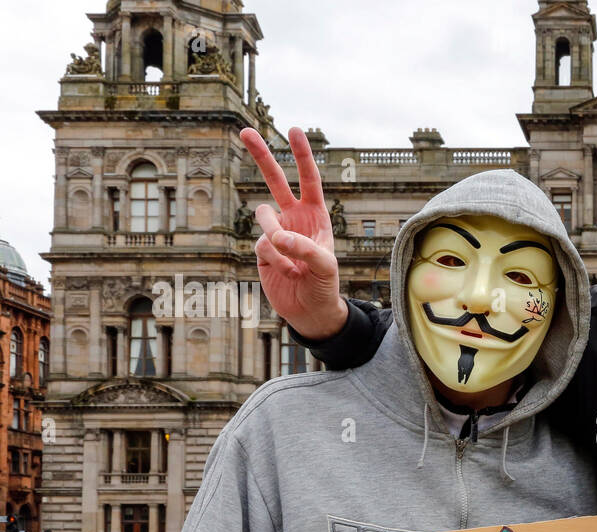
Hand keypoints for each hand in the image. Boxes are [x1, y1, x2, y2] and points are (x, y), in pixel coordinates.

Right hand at [239, 126, 346, 339]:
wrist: (310, 310)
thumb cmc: (325, 285)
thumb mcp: (325, 267)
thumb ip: (305, 248)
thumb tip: (278, 236)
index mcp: (315, 215)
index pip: (309, 180)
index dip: (302, 156)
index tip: (293, 130)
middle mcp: (294, 218)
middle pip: (275, 180)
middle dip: (262, 156)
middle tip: (245, 130)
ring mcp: (276, 232)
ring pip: (263, 215)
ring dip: (277, 237)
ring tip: (294, 262)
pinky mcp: (261, 249)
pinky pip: (261, 244)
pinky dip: (275, 259)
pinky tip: (289, 273)